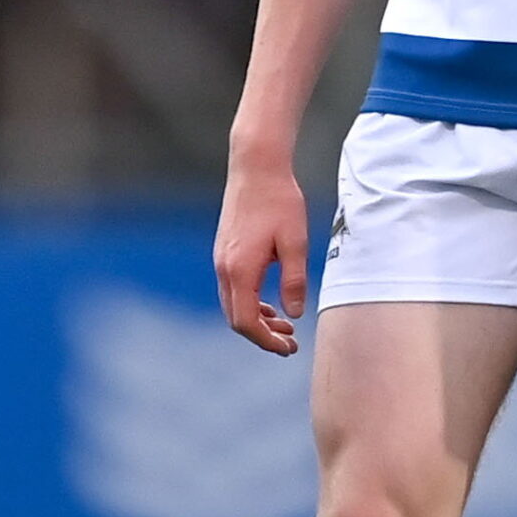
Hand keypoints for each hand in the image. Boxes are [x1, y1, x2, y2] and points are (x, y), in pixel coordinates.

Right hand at [212, 158, 309, 353]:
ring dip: (257, 320)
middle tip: (290, 343)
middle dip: (262, 335)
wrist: (256, 168)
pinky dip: (251, 303)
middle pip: (236, 318)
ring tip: (285, 325)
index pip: (246, 322)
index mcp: (240, 269)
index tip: (288, 348)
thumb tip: (294, 314)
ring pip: (233, 304)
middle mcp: (224, 268)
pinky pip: (233, 289)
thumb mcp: (295, 243)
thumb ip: (294, 281)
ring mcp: (221, 260)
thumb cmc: (279, 201)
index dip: (266, 341)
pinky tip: (271, 303)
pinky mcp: (225, 252)